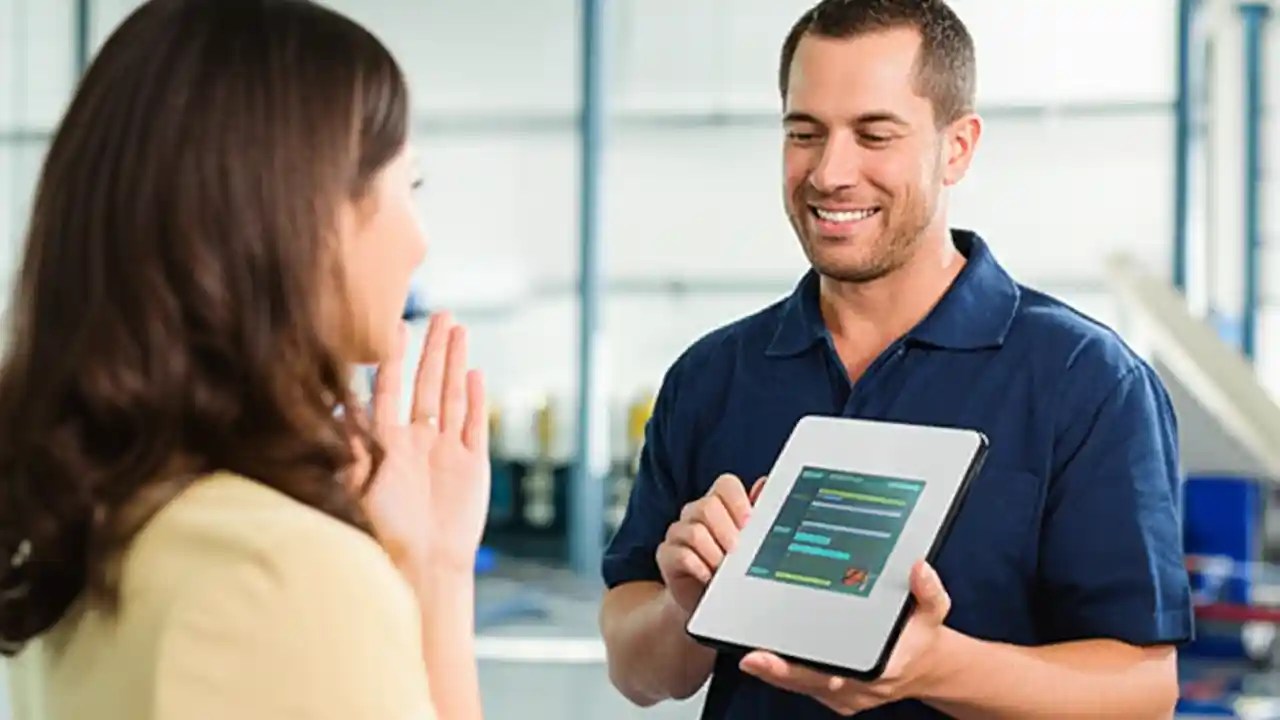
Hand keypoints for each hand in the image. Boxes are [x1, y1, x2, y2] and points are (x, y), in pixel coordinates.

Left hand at [361, 312, 490, 575]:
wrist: (423, 566)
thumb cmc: (384, 533)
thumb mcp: (357, 487)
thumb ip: (349, 448)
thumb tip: (334, 409)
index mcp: (387, 444)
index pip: (391, 391)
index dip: (394, 359)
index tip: (397, 326)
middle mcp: (418, 441)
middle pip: (427, 384)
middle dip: (434, 349)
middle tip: (441, 314)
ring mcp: (447, 450)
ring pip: (451, 396)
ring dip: (456, 363)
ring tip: (460, 331)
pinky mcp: (472, 464)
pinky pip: (474, 425)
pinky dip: (475, 400)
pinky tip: (475, 374)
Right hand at [656, 474, 765, 614]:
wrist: (707, 600)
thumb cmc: (730, 568)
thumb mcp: (748, 542)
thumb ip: (757, 512)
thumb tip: (764, 483)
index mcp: (718, 503)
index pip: (725, 485)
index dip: (739, 501)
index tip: (749, 522)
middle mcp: (694, 513)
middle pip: (708, 506)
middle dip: (727, 531)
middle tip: (737, 551)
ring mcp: (678, 532)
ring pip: (694, 532)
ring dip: (714, 554)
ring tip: (723, 569)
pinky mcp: (666, 554)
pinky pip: (681, 555)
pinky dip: (699, 568)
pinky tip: (708, 577)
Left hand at [739, 560, 953, 715]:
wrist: (928, 667)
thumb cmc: (922, 637)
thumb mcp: (935, 612)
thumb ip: (929, 591)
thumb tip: (918, 568)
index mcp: (880, 670)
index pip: (835, 674)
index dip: (800, 669)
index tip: (772, 658)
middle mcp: (859, 687)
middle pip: (810, 683)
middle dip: (778, 671)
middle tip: (750, 656)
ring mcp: (846, 695)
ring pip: (802, 687)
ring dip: (776, 674)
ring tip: (749, 655)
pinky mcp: (836, 694)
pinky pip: (804, 686)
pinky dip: (784, 674)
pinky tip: (764, 658)